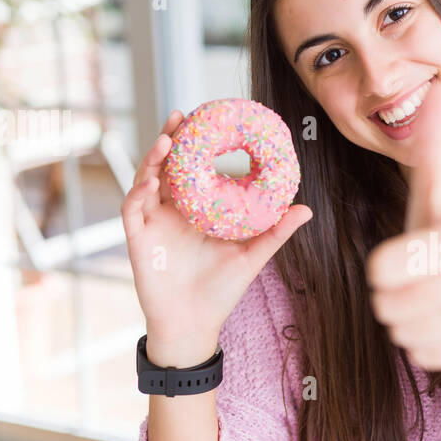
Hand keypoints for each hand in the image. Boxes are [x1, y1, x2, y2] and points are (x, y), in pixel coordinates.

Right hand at [121, 110, 311, 363]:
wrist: (193, 324)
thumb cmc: (221, 291)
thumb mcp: (252, 256)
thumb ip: (276, 232)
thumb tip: (306, 209)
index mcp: (196, 209)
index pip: (194, 168)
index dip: (197, 144)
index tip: (208, 118)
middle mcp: (172, 210)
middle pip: (167, 166)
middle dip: (171, 138)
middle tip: (181, 115)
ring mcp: (153, 222)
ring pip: (146, 180)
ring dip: (154, 158)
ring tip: (168, 140)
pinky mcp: (138, 238)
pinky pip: (133, 209)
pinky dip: (139, 192)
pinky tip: (151, 181)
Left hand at [366, 142, 440, 370]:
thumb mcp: (438, 193)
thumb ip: (429, 150)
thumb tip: (433, 97)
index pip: (381, 270)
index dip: (384, 264)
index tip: (399, 258)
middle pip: (387, 306)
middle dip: (392, 295)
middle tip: (412, 282)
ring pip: (401, 334)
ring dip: (406, 319)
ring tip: (426, 301)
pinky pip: (421, 355)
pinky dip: (424, 342)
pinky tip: (439, 322)